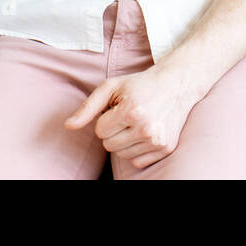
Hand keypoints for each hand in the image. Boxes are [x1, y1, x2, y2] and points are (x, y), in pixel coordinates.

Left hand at [63, 64, 198, 169]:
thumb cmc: (140, 84)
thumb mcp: (112, 87)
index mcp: (131, 111)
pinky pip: (137, 161)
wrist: (177, 84)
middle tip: (128, 115)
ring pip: (122, 155)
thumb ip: (88, 107)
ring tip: (137, 122)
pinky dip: (137, 150)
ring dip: (125, 141)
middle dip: (114, 131)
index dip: (106, 118)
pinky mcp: (166, 148)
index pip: (100, 131)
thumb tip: (68, 126)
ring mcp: (157, 140)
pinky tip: (145, 132)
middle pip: (109, 145)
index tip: (119, 107)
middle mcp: (146, 128)